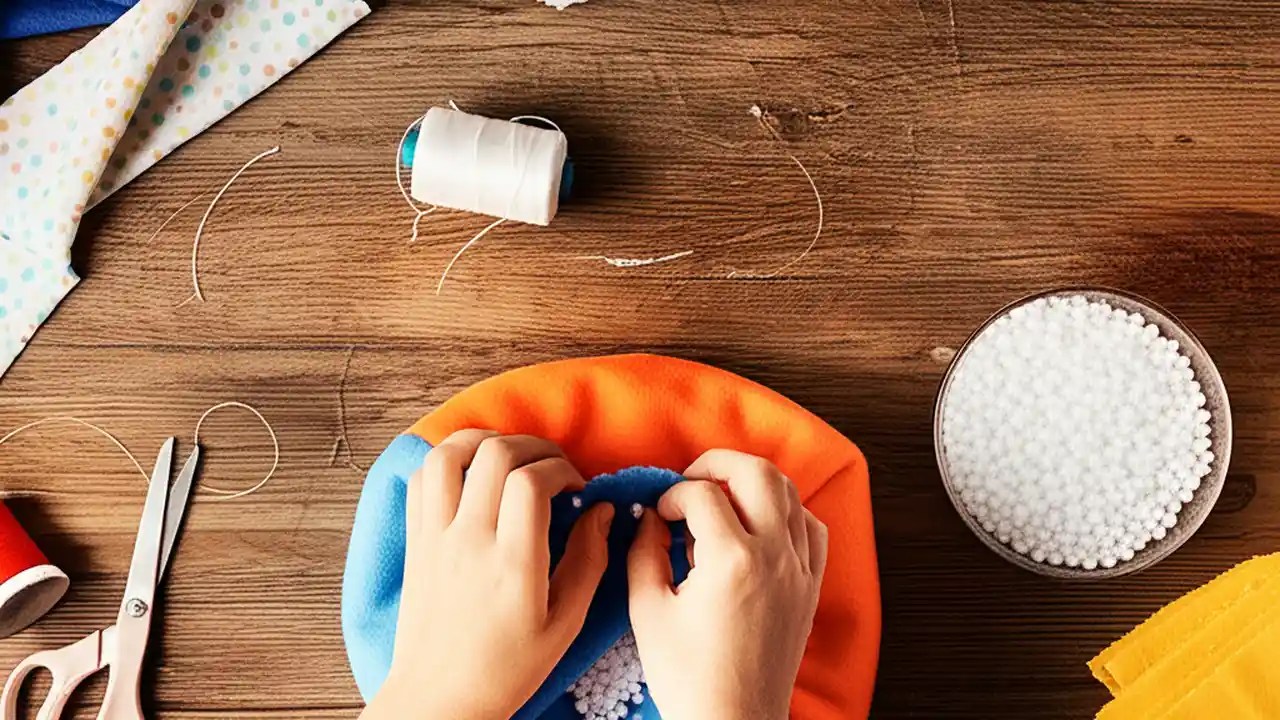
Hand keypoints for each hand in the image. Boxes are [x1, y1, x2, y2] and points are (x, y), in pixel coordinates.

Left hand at [361, 430, 614, 719]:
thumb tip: (602, 510)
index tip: (577, 487)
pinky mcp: (414, 541)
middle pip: (494, 454)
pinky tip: (471, 473)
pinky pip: (421, 480)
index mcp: (512, 564)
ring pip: (449, 454)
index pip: (530, 480)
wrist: (440, 699)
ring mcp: (435, 538)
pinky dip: (446, 460)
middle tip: (552, 467)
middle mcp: (468, 542)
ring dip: (485, 440)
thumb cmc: (508, 667)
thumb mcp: (566, 622)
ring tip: (510, 455)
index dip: (561, 468)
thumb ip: (589, 560)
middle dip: (533, 446)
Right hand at [627, 450, 828, 719]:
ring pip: (790, 492)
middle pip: (757, 472)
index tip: (659, 515)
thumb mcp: (648, 610)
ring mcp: (800, 570)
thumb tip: (649, 516)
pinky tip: (760, 525)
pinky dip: (787, 513)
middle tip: (691, 480)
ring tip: (723, 499)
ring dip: (753, 483)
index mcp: (732, 560)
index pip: (701, 494)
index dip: (671, 494)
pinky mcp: (811, 587)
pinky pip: (812, 528)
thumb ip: (643, 551)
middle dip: (718, 464)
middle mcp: (774, 556)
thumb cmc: (688, 677)